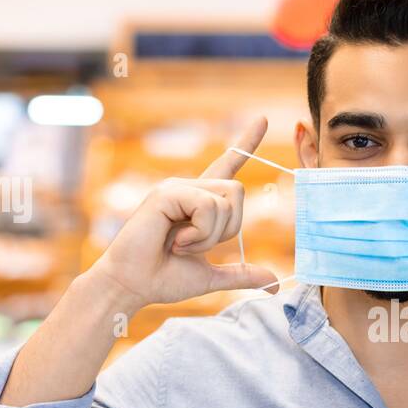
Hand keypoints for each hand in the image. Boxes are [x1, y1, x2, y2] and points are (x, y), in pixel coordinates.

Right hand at [88, 117, 279, 309]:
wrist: (132, 286)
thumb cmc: (163, 278)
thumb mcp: (211, 276)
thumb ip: (241, 274)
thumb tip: (274, 282)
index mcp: (200, 203)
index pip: (228, 166)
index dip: (246, 144)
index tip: (263, 120)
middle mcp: (189, 189)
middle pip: (237, 193)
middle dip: (228, 229)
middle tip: (195, 246)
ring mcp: (177, 187)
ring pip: (225, 201)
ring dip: (211, 235)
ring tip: (181, 245)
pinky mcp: (167, 192)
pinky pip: (206, 206)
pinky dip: (199, 232)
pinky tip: (175, 241)